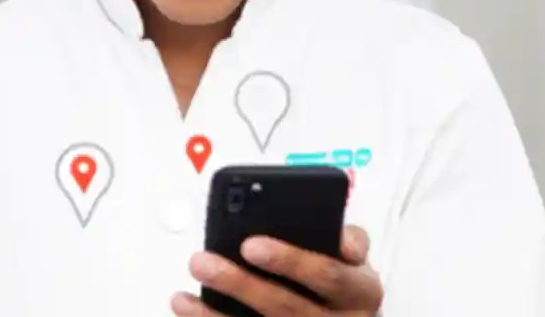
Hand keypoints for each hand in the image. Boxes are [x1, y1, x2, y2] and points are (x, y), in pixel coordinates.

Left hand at [172, 226, 383, 315]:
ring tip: (184, 292)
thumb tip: (339, 235)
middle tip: (205, 261)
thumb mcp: (357, 260)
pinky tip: (189, 309)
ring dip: (214, 314)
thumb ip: (348, 239)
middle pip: (285, 306)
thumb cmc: (345, 284)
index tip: (250, 244)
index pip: (327, 275)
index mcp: (360, 291)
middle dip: (240, 284)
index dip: (290, 261)